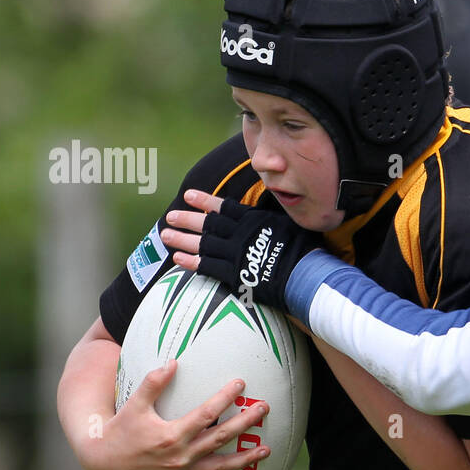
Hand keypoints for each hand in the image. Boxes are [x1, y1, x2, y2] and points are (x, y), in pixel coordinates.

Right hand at [87, 359, 270, 469]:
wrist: (104, 463)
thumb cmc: (121, 430)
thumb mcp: (134, 405)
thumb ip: (153, 383)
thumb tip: (173, 362)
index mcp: (172, 434)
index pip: (207, 413)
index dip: (225, 398)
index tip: (241, 384)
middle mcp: (181, 456)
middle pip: (221, 437)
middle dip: (245, 423)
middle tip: (264, 409)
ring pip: (221, 466)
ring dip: (245, 459)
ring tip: (266, 449)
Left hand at [161, 190, 322, 307]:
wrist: (303, 274)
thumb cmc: (304, 249)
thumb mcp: (290, 224)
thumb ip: (274, 217)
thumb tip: (275, 208)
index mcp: (253, 220)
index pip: (224, 207)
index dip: (205, 201)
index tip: (188, 195)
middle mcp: (239, 234)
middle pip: (208, 225)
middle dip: (187, 220)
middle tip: (170, 217)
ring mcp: (234, 253)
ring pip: (203, 244)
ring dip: (182, 239)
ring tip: (165, 235)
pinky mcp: (234, 273)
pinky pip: (207, 266)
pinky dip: (191, 262)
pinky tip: (177, 259)